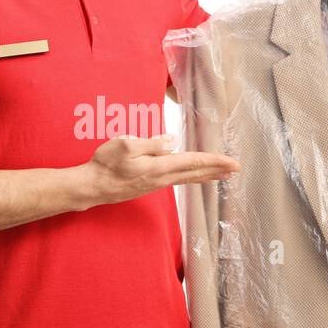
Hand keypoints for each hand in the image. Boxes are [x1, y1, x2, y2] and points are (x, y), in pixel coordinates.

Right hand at [77, 133, 239, 206]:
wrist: (92, 187)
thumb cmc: (106, 163)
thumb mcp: (126, 144)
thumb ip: (151, 143)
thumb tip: (172, 141)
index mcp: (159, 166)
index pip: (193, 161)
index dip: (214, 161)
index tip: (232, 162)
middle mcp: (162, 178)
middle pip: (195, 173)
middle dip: (217, 170)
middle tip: (236, 168)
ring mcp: (156, 184)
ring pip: (188, 178)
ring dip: (206, 175)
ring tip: (222, 175)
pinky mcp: (150, 185)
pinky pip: (178, 180)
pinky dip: (192, 178)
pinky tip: (193, 177)